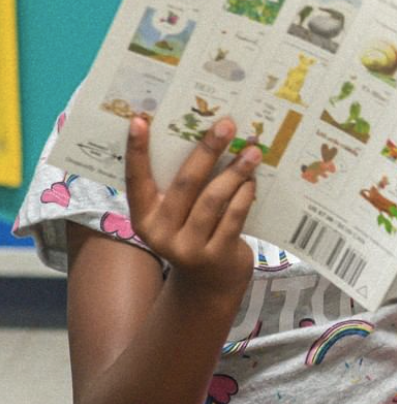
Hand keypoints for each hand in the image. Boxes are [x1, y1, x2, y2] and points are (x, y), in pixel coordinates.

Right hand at [125, 116, 258, 294]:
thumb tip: (209, 136)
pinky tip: (253, 181)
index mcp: (144, 216)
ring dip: (235, 172)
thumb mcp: (178, 214)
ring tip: (252, 152)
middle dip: (207, 151)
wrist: (209, 284)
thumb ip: (183, 185)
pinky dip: (244, 196)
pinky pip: (233, 218)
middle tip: (227, 125)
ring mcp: (188, 247)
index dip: (137, 150)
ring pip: (213, 200)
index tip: (140, 119)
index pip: (136, 179)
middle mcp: (160, 232)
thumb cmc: (194, 234)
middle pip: (185, 183)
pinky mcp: (216, 255)